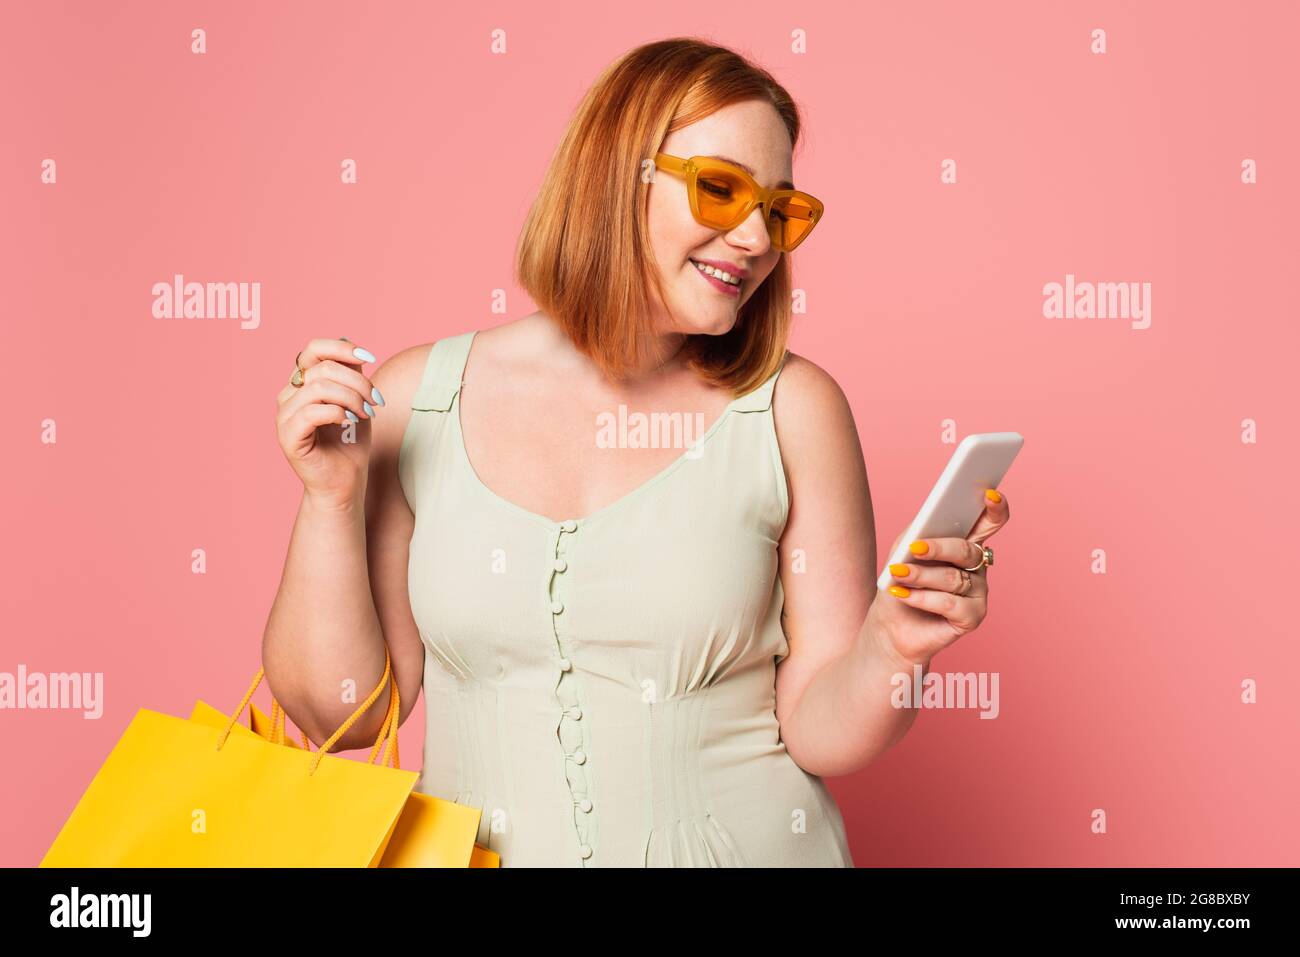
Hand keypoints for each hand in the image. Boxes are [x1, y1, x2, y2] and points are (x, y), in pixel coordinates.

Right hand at [275, 337, 382, 509]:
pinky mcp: (287, 436)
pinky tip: (349, 422)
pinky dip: (337, 413)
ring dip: (351, 399)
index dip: (342, 348)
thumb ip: (350, 373)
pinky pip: (312, 412)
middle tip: (376, 402)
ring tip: (366, 415)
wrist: (345, 482)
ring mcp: (284, 415)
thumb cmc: (350, 442)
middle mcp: (288, 394)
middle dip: (358, 382)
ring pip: (319, 388)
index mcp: (302, 382)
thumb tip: (346, 340)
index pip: (314, 349)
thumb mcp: (356, 400)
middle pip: (323, 368)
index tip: (370, 359)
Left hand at [865, 489, 1010, 667]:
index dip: (996, 508)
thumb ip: (918, 532)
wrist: (891, 624)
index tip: (989, 494)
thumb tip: (929, 522)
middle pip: (966, 550)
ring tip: (897, 573)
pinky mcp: (973, 617)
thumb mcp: (903, 550)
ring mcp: (978, 592)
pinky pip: (950, 603)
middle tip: (914, 548)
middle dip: (938, 548)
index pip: (990, 522)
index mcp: (966, 543)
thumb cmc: (901, 581)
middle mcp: (978, 566)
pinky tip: (902, 594)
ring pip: (953, 578)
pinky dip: (922, 598)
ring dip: (920, 575)